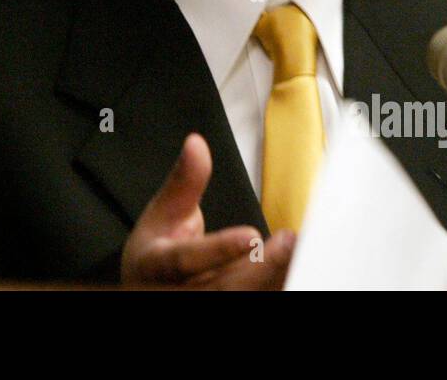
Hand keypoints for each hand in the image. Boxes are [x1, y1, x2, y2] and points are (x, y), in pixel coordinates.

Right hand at [121, 133, 294, 288]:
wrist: (149, 286)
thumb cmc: (156, 252)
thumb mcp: (163, 212)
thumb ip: (184, 181)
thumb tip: (196, 144)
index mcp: (155, 264)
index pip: (186, 260)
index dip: (220, 249)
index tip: (251, 235)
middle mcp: (176, 291)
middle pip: (222, 287)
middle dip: (260, 267)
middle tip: (288, 241)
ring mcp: (200, 301)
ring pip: (240, 295)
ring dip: (273, 277)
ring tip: (297, 251)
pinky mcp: (223, 303)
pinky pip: (253, 296)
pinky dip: (274, 283)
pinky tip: (293, 267)